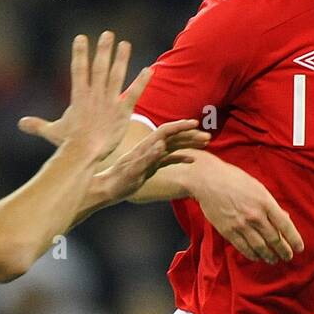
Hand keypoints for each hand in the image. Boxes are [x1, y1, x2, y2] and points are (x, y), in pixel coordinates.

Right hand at [18, 31, 151, 160]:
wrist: (85, 153)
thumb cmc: (68, 144)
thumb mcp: (52, 132)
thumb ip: (38, 125)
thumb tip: (21, 124)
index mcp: (78, 96)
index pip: (78, 68)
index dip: (79, 52)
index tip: (81, 37)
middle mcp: (94, 94)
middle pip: (99, 67)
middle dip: (103, 49)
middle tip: (107, 34)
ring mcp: (109, 102)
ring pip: (117, 75)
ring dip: (121, 59)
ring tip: (125, 44)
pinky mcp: (122, 112)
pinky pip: (134, 93)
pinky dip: (141, 81)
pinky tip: (149, 69)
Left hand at [91, 120, 210, 203]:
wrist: (106, 189)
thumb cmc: (118, 182)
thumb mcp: (133, 172)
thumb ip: (147, 158)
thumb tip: (162, 145)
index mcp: (145, 147)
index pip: (166, 131)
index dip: (180, 126)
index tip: (195, 123)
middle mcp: (149, 149)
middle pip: (173, 137)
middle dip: (190, 135)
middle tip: (208, 137)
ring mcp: (151, 157)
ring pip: (173, 146)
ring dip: (189, 144)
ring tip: (205, 144)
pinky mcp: (151, 166)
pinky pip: (169, 159)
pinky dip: (181, 157)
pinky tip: (192, 160)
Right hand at [185, 153, 303, 263]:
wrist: (207, 181)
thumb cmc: (234, 180)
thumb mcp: (257, 187)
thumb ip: (270, 204)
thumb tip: (284, 218)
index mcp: (265, 202)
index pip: (285, 225)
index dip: (294, 239)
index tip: (299, 248)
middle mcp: (255, 215)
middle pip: (274, 239)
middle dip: (283, 251)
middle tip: (288, 257)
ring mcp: (241, 225)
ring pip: (260, 246)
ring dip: (269, 256)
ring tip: (274, 260)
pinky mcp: (228, 231)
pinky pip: (243, 247)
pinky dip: (252, 254)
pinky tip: (258, 257)